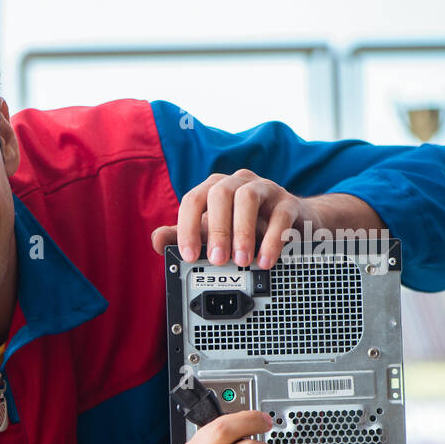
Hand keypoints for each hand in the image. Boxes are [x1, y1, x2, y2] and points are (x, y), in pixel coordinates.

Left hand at [149, 169, 313, 267]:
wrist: (286, 224)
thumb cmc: (242, 227)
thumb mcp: (209, 233)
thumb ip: (181, 236)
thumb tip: (156, 240)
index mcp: (213, 189)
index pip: (193, 200)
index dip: (187, 228)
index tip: (189, 256)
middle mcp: (237, 183)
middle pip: (220, 194)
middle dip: (217, 230)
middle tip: (217, 260)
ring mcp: (264, 188)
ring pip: (248, 197)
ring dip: (243, 231)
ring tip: (242, 260)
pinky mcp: (288, 202)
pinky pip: (280, 214)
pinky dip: (272, 239)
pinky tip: (265, 259)